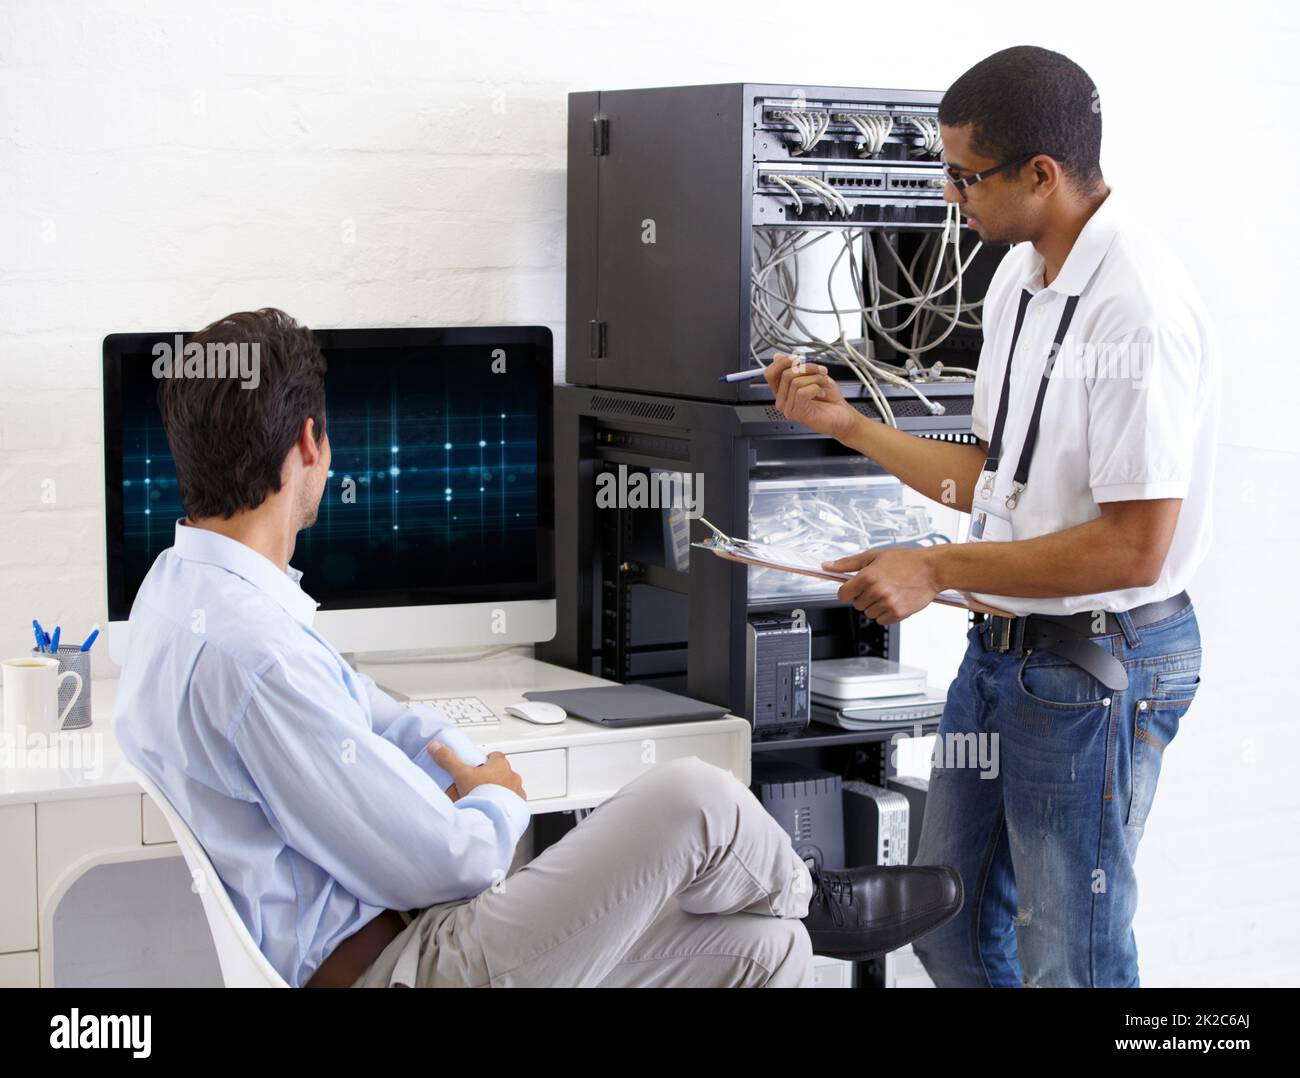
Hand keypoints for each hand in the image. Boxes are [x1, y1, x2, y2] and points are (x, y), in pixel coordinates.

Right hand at [427, 743, 526, 800]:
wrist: (492, 817)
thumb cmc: (481, 794)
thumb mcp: (461, 774)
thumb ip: (448, 760)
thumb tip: (436, 747)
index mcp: (500, 765)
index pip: (495, 756)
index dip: (486, 761)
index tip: (478, 766)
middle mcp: (512, 776)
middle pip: (502, 772)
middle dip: (493, 777)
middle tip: (479, 784)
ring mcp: (517, 791)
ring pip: (509, 786)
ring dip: (500, 790)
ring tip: (486, 798)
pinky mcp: (518, 805)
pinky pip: (513, 801)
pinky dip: (505, 803)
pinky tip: (495, 808)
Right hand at [763, 353, 858, 440]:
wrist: (843, 416)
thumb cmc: (830, 399)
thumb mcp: (812, 376)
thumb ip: (795, 367)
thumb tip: (778, 356)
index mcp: (783, 391)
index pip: (770, 373)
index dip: (783, 362)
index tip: (798, 359)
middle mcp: (783, 400)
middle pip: (785, 374)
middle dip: (807, 368)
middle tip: (820, 371)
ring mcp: (789, 409)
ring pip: (795, 382)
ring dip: (815, 378)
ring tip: (823, 384)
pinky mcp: (798, 414)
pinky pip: (801, 392)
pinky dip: (815, 388)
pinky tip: (820, 393)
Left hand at [823, 547, 941, 624]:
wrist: (932, 569)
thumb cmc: (906, 560)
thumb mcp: (874, 556)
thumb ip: (848, 564)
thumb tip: (828, 566)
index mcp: (867, 576)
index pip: (843, 595)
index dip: (847, 592)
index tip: (854, 589)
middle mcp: (876, 591)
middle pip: (856, 604)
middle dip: (864, 596)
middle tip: (879, 585)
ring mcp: (887, 604)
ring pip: (868, 613)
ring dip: (875, 605)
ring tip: (889, 591)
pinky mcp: (898, 614)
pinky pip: (881, 620)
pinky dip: (886, 613)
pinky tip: (895, 600)